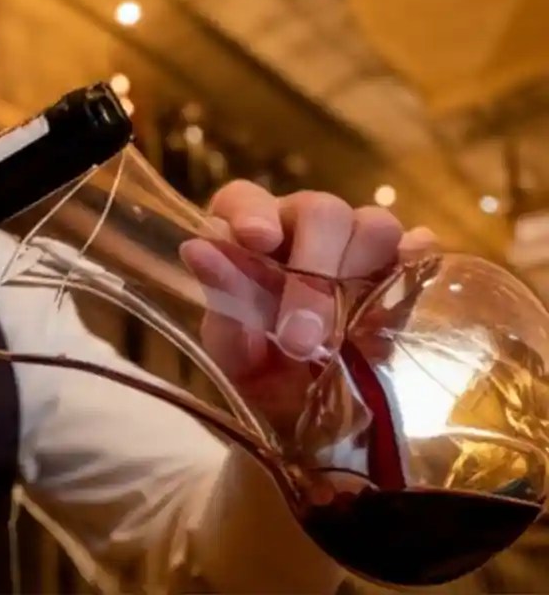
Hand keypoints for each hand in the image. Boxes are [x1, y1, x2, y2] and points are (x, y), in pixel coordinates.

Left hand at [179, 180, 436, 436]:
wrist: (317, 416)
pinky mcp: (403, 271)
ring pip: (372, 224)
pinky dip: (416, 257)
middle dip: (313, 267)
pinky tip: (408, 272)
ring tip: (341, 330)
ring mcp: (359, 246)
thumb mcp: (235, 350)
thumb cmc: (264, 371)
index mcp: (252, 239)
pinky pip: (418, 249)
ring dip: (357, 271)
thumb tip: (198, 250)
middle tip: (299, 338)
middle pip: (320, 210)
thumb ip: (223, 301)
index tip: (257, 240)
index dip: (251, 212)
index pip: (245, 199)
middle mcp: (304, 229)